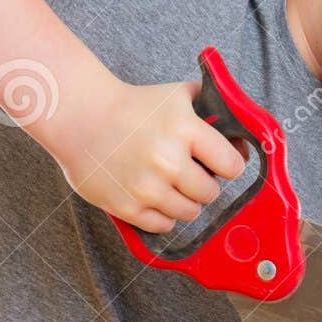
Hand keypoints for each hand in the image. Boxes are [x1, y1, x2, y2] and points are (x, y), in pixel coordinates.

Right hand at [36, 73, 247, 233]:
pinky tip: (155, 196)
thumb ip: (211, 106)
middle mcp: (168, 161)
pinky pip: (164, 225)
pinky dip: (163, 215)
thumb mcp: (176, 96)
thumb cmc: (133, 106)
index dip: (229, 164)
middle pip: (212, 192)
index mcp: (185, 130)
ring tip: (171, 184)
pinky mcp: (128, 207)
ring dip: (186, 201)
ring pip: (190, 212)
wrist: (80, 116)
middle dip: (205, 183)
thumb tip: (242, 128)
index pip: (232, 165)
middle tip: (190, 173)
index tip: (220, 163)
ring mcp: (147, 187)